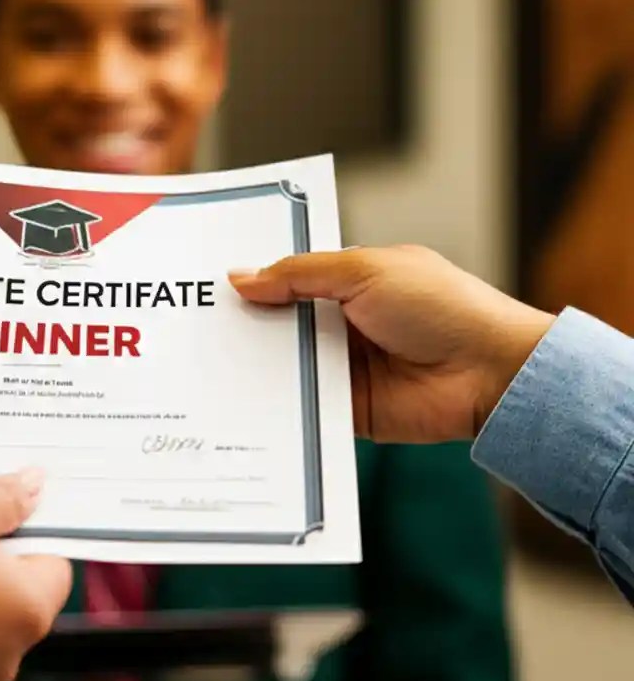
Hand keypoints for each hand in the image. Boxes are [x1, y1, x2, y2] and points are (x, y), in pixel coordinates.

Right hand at [230, 245, 555, 442]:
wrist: (490, 374)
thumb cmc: (443, 309)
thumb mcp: (365, 272)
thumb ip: (299, 275)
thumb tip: (242, 278)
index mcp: (350, 281)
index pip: (288, 277)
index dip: (253, 279)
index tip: (207, 282)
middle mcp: (341, 324)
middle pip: (278, 323)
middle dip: (242, 324)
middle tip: (190, 324)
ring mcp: (342, 367)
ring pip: (282, 365)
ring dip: (252, 365)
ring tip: (198, 364)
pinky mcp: (345, 409)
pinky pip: (300, 406)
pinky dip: (274, 406)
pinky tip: (234, 403)